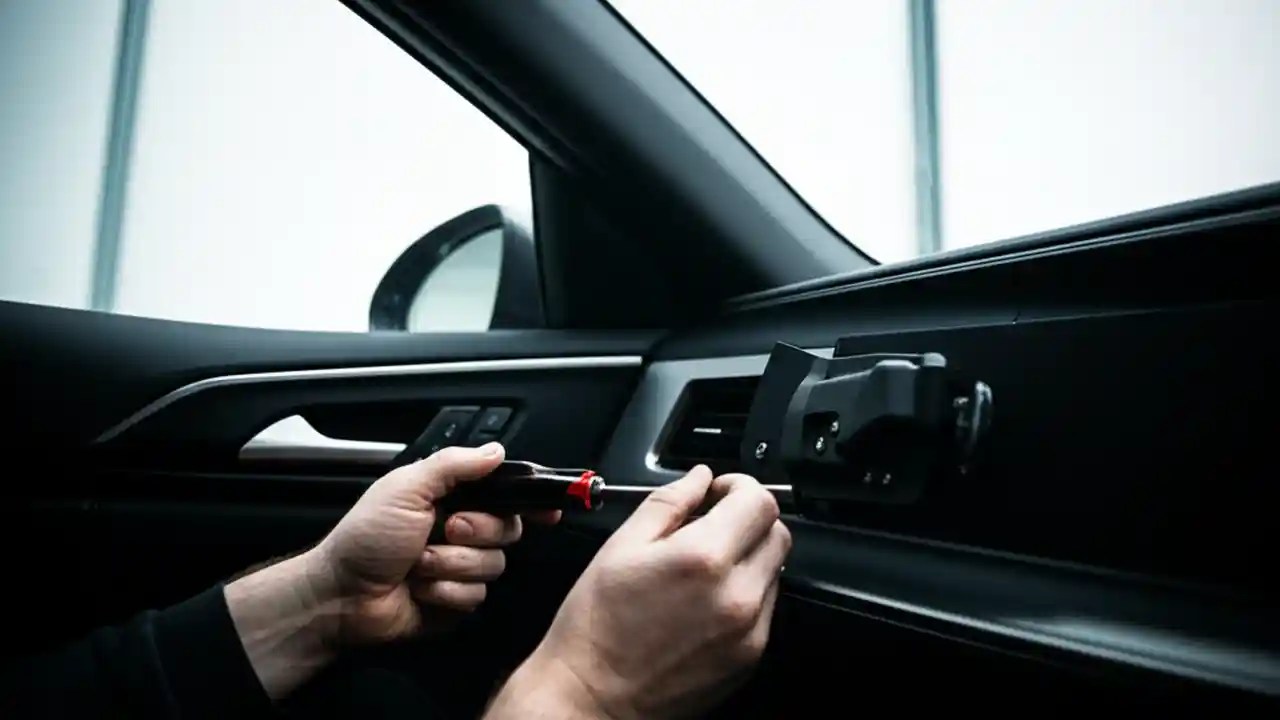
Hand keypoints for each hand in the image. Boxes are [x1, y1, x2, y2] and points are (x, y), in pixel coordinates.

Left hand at [226, 442, 556, 699]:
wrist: (341, 595)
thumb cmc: (366, 537)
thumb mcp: (406, 488)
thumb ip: (454, 465)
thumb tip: (496, 450)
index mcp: (452, 497)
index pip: (505, 492)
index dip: (531, 498)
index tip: (550, 505)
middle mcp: (462, 530)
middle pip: (509, 528)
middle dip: (478, 531)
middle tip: (447, 529)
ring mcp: (461, 566)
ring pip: (494, 565)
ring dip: (453, 565)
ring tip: (419, 565)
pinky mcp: (458, 601)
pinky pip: (477, 596)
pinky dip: (446, 592)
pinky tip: (421, 589)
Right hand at [485, 465, 790, 719]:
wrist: (593, 699)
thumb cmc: (597, 627)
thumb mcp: (621, 546)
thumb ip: (668, 502)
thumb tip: (699, 477)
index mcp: (703, 559)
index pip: (760, 501)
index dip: (740, 486)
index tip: (719, 492)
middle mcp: (736, 596)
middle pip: (777, 533)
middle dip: (748, 519)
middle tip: (711, 525)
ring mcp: (749, 631)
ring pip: (774, 570)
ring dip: (748, 556)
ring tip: (701, 568)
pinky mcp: (750, 657)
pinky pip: (765, 608)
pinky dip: (745, 593)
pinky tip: (704, 600)